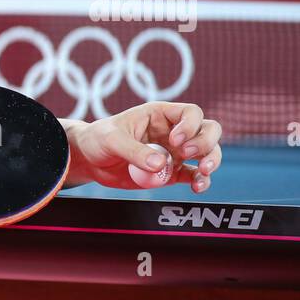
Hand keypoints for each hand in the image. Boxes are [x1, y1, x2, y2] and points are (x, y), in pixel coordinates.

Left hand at [66, 102, 222, 191]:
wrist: (88, 160)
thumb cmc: (98, 139)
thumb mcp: (111, 139)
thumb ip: (134, 151)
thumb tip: (160, 165)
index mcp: (160, 115)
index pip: (190, 113)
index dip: (190, 125)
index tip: (175, 140)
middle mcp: (173, 132)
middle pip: (207, 130)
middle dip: (205, 142)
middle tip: (187, 153)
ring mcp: (174, 153)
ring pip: (206, 153)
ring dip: (211, 161)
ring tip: (203, 171)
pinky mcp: (170, 173)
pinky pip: (193, 175)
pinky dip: (200, 181)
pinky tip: (197, 186)